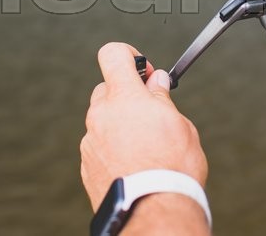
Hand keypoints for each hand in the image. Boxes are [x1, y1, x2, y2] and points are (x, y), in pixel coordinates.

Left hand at [80, 42, 208, 230]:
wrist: (152, 211)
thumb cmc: (171, 168)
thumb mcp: (179, 124)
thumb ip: (162, 98)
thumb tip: (156, 82)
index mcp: (124, 97)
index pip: (112, 54)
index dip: (129, 56)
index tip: (144, 70)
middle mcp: (101, 115)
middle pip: (108, 90)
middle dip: (128, 96)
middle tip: (151, 112)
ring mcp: (90, 141)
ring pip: (103, 120)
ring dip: (120, 125)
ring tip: (146, 145)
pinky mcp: (86, 165)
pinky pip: (99, 146)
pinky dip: (113, 148)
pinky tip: (134, 163)